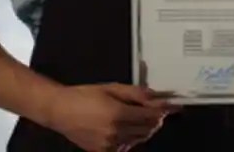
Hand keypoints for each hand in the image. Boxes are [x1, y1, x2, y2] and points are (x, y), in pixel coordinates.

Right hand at [45, 83, 175, 151]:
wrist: (60, 111)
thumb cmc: (85, 95)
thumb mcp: (112, 88)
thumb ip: (136, 93)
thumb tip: (157, 96)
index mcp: (119, 114)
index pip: (151, 116)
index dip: (164, 110)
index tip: (174, 107)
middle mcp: (116, 132)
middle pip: (148, 129)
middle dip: (156, 119)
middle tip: (156, 110)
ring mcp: (110, 145)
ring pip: (140, 140)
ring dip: (146, 129)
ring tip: (140, 118)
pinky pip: (127, 147)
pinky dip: (132, 139)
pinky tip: (127, 129)